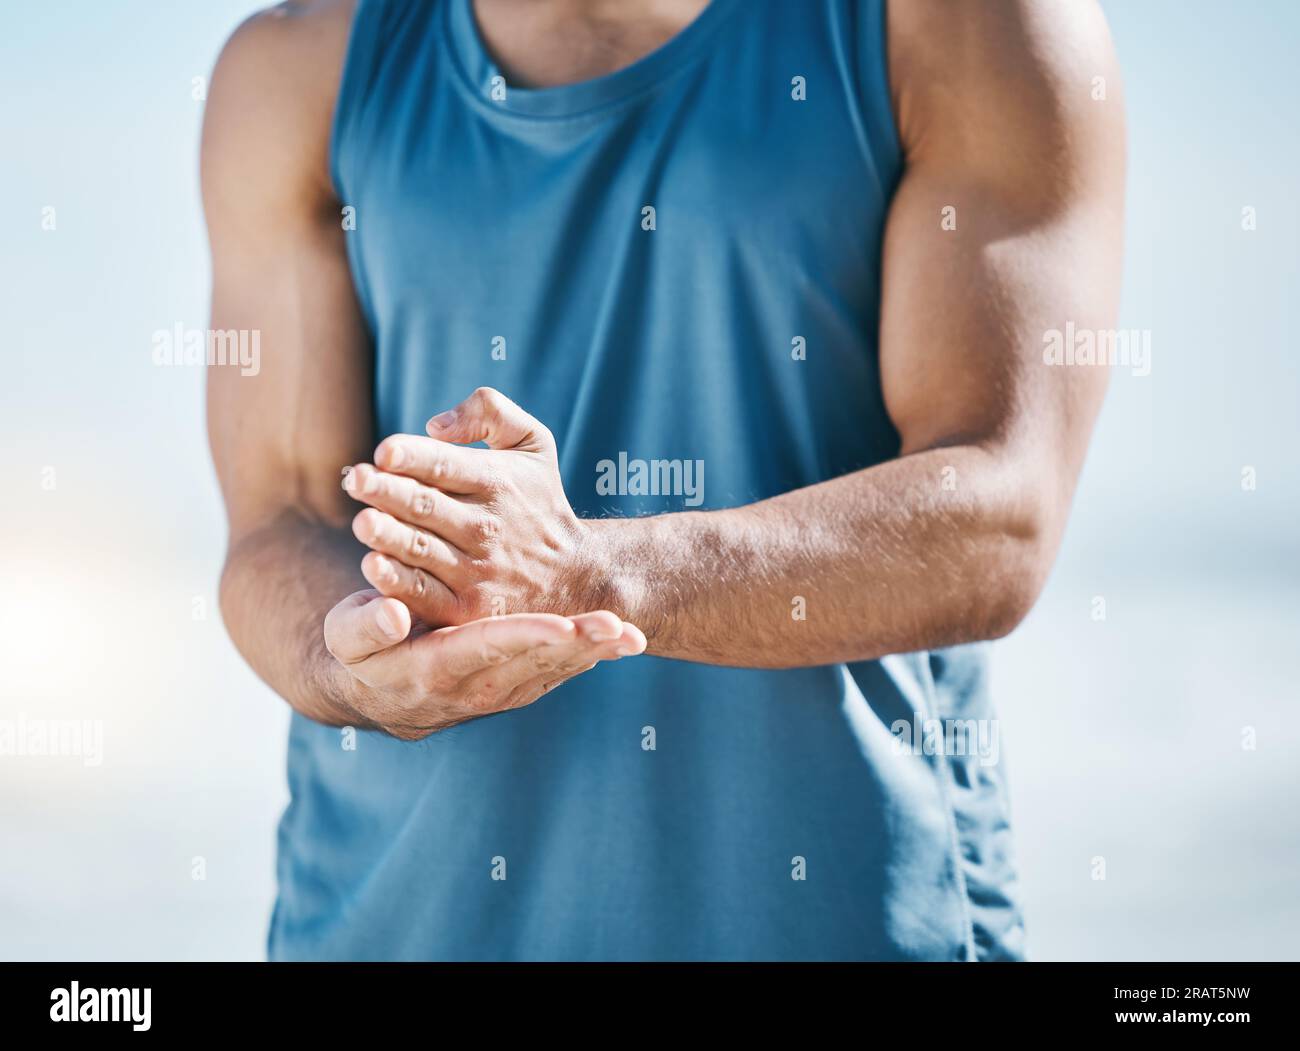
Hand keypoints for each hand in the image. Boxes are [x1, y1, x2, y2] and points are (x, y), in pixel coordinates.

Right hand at [323, 589, 643, 738]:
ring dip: (596, 654)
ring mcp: (500, 691)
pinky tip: (621, 639)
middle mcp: (475, 687)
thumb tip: (390, 614)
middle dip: (580, 645)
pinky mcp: (517, 686)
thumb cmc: (359, 650)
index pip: (486, 648)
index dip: (525, 637)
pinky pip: (558, 672)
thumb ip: (365, 626)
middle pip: (535, 662)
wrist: (376, 691)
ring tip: (634, 635)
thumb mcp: (346, 636)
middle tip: (621, 629)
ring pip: (555, 671)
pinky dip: (590, 657)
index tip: (562, 626)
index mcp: (435, 669)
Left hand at [341, 387, 604, 626]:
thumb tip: (434, 425)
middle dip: (387, 491)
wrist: (573, 575)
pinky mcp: (465, 608)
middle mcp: (484, 526)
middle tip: (355, 479)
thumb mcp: (533, 443)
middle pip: (425, 506)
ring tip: (363, 522)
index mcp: (495, 482)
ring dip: (387, 536)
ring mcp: (474, 570)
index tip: (384, 452)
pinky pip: (424, 594)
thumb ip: (490, 412)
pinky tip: (375, 568)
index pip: (445, 465)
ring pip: (420, 549)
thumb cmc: (539, 500)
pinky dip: (399, 583)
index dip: (413, 456)